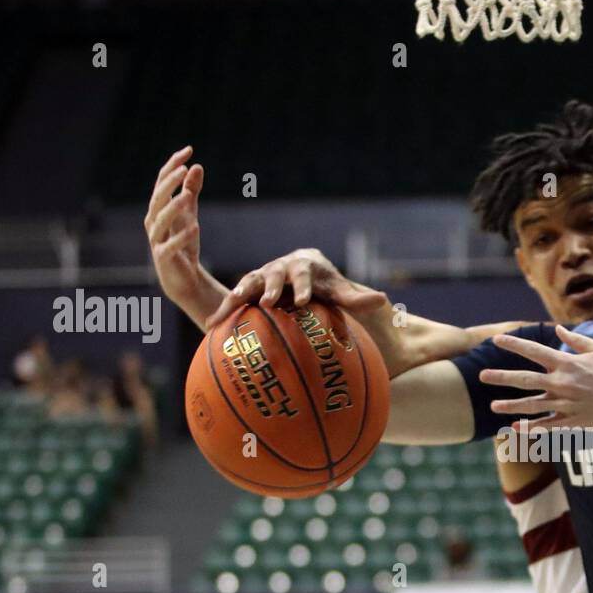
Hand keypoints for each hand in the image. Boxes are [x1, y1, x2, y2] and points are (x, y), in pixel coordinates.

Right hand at [145, 146, 204, 307]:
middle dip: (169, 182)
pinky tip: (195, 228)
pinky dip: (181, 237)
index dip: (172, 165)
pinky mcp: (163, 258)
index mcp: (158, 208)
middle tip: (184, 168)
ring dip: (173, 207)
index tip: (188, 150)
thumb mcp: (189, 214)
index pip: (162, 182)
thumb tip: (196, 166)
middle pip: (158, 198)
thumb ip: (191, 191)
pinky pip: (170, 246)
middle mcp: (153, 221)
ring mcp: (156, 240)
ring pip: (161, 220)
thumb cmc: (183, 243)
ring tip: (187, 196)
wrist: (182, 277)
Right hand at [204, 248, 386, 339]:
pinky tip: (210, 326)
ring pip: (248, 283)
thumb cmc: (322, 284)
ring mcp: (261, 276)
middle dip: (270, 287)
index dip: (302, 286)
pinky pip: (233, 298)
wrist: (300, 271)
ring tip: (231, 306)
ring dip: (240, 294)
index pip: (304, 275)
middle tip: (268, 302)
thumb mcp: (338, 291)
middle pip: (273, 275)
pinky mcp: (248, 288)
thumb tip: (381, 299)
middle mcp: (280, 268)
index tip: (302, 301)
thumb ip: (356, 298)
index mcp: (303, 267)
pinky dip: (223, 310)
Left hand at [481, 325, 592, 430]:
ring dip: (510, 405)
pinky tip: (515, 427)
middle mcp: (563, 383)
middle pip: (525, 379)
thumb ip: (576, 340)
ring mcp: (566, 404)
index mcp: (568, 363)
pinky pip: (547, 425)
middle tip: (482, 376)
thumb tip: (557, 330)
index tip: (496, 340)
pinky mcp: (573, 421)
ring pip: (531, 405)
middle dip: (501, 377)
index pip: (534, 351)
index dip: (514, 344)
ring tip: (493, 405)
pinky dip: (530, 427)